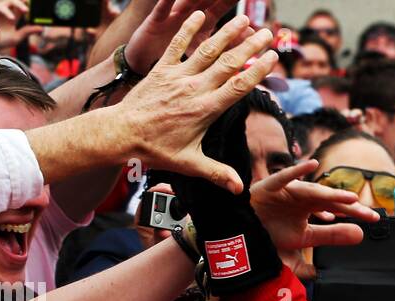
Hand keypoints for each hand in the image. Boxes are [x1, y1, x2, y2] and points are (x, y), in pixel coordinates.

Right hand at [0, 0, 41, 49]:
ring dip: (17, 3)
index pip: (21, 6)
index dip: (29, 4)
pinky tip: (12, 18)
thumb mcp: (17, 37)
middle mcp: (4, 11)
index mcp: (11, 16)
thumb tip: (42, 28)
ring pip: (7, 1)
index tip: (38, 7)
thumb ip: (28, 31)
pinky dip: (5, 11)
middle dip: (24, 0)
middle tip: (34, 4)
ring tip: (26, 10)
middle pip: (14, 0)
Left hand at [112, 12, 275, 190]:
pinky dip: (188, 29)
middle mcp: (194, 89)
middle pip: (228, 63)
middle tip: (267, 33)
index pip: (238, 86)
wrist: (121, 134)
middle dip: (249, 46)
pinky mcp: (161, 70)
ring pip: (207, 50)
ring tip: (242, 18)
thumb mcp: (190, 164)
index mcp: (205, 110)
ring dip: (226, 33)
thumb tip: (240, 189)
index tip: (272, 58)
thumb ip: (217, 173)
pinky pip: (177, 45)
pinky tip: (200, 14)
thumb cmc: (156, 150)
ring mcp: (177, 77)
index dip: (257, 71)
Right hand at [250, 159, 378, 254]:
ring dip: (331, 193)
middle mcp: (303, 196)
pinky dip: (297, 170)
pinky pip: (285, 177)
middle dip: (349, 206)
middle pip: (330, 200)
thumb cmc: (271, 232)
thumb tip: (359, 236)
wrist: (242, 231)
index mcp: (312, 207)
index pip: (338, 209)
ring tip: (350, 198)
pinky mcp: (270, 187)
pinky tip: (311, 164)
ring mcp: (288, 190)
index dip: (356, 213)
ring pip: (313, 191)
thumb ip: (330, 237)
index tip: (375, 219)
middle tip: (368, 213)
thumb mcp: (305, 239)